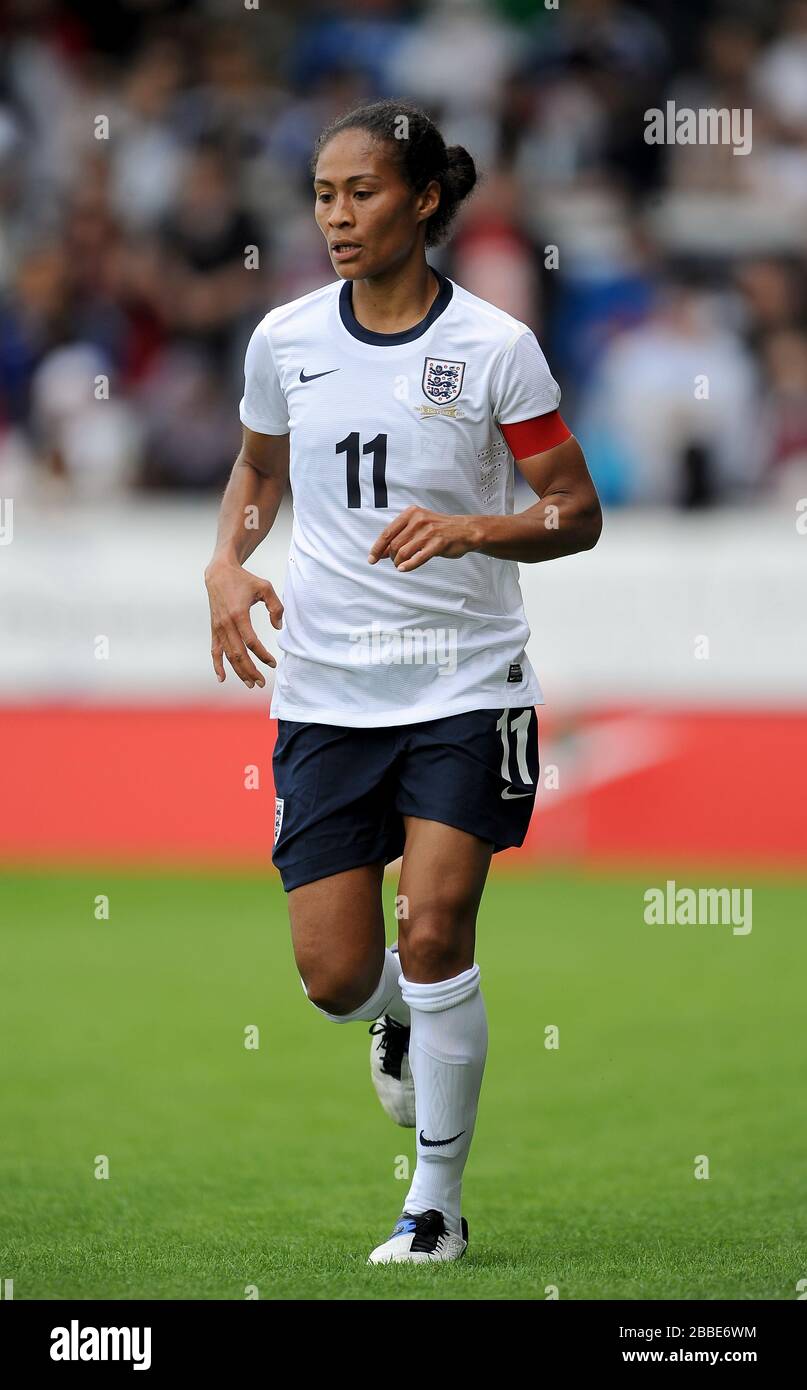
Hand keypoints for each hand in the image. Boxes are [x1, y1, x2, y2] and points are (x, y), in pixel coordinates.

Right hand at [204, 559, 282, 687]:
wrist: (219, 573)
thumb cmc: (244, 580)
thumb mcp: (265, 588)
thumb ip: (276, 607)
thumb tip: (278, 627)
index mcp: (239, 614)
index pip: (251, 642)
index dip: (263, 655)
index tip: (273, 663)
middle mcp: (226, 624)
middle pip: (238, 654)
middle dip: (250, 671)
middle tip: (262, 683)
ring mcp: (218, 628)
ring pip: (228, 655)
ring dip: (238, 671)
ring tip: (250, 683)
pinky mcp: (214, 629)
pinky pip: (215, 651)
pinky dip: (217, 665)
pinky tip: (222, 678)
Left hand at [368, 507, 479, 572]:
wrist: (464, 530)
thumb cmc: (439, 529)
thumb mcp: (418, 527)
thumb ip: (400, 537)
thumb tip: (382, 552)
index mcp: (411, 514)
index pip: (387, 532)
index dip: (377, 548)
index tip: (372, 559)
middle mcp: (418, 521)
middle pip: (394, 544)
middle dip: (391, 557)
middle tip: (395, 562)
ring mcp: (428, 532)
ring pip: (403, 552)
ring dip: (399, 563)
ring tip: (401, 566)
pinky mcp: (437, 544)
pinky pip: (418, 558)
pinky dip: (408, 565)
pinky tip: (404, 569)